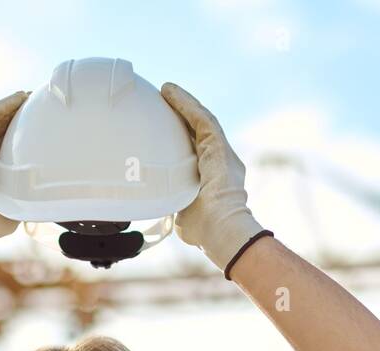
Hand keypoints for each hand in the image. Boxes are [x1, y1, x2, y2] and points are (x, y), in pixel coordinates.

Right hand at [0, 90, 28, 267]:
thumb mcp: (12, 210)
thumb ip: (23, 200)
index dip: (18, 143)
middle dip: (15, 121)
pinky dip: (3, 105)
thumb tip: (43, 202)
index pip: (3, 155)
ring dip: (11, 109)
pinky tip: (19, 97)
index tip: (36, 136)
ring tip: (29, 98)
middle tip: (35, 110)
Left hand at [159, 82, 271, 279]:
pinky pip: (200, 118)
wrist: (221, 229)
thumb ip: (173, 202)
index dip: (181, 134)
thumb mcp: (183, 212)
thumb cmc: (204, 229)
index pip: (195, 150)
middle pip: (198, 131)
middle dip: (182, 114)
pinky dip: (185, 104)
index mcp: (213, 177)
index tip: (164, 126)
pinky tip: (170, 92)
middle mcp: (221, 162)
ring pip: (201, 120)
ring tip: (166, 90)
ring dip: (183, 104)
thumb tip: (157, 202)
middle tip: (163, 101)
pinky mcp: (218, 146)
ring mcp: (222, 152)